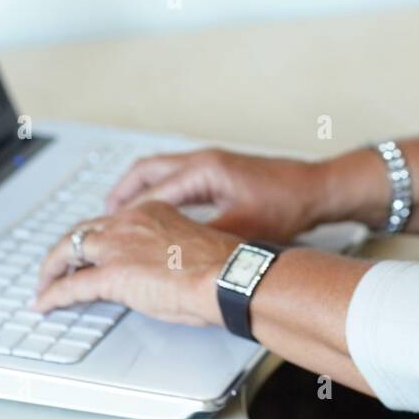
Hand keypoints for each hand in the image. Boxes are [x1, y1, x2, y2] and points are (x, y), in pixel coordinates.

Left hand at [31, 200, 242, 325]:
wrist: (226, 275)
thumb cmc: (220, 266)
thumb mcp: (189, 246)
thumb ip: (167, 250)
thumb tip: (161, 269)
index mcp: (150, 211)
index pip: (109, 222)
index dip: (95, 238)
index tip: (90, 251)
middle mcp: (129, 222)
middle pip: (82, 232)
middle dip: (66, 250)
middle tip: (57, 267)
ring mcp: (118, 247)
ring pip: (67, 251)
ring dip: (52, 270)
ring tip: (45, 285)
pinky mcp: (112, 275)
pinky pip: (71, 286)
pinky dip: (53, 295)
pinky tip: (45, 303)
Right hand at [103, 145, 325, 242]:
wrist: (317, 189)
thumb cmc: (286, 204)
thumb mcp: (241, 229)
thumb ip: (203, 240)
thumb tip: (171, 258)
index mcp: (204, 170)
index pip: (152, 192)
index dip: (127, 216)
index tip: (107, 232)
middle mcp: (203, 160)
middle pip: (147, 170)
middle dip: (121, 193)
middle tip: (102, 217)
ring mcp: (210, 163)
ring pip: (160, 171)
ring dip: (137, 190)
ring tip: (118, 214)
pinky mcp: (218, 172)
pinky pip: (175, 177)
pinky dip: (157, 191)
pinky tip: (156, 212)